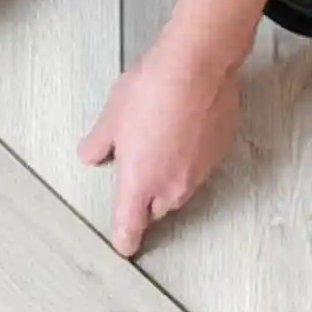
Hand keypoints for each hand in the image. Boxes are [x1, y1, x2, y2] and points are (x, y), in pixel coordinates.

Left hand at [78, 37, 240, 256]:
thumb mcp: (111, 118)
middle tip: (137, 171)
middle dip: (146, 198)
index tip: (124, 246)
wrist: (196, 66)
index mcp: (139, 182)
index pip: (130, 227)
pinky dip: (189, 156)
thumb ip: (98, 144)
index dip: (125, 239)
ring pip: (179, 187)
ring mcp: (199, 171)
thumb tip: (92, 153)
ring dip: (168, 175)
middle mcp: (171, 185)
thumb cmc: (154, 89)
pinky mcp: (219, 153)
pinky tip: (182, 130)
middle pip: (156, 209)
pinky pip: (200, 166)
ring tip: (159, 141)